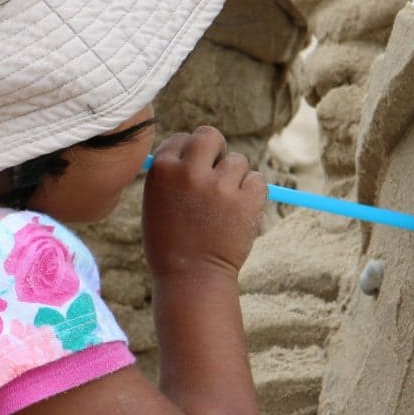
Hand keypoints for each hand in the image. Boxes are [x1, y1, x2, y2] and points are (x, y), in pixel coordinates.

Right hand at [143, 126, 265, 278]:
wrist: (192, 278)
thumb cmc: (170, 243)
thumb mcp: (156, 203)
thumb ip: (170, 174)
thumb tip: (191, 150)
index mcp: (162, 170)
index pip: (182, 139)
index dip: (190, 153)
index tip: (193, 170)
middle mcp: (190, 172)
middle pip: (210, 136)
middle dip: (216, 151)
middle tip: (216, 174)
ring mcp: (219, 186)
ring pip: (238, 161)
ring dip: (235, 178)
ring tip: (224, 206)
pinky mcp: (246, 200)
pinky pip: (257, 180)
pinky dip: (253, 193)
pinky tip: (239, 212)